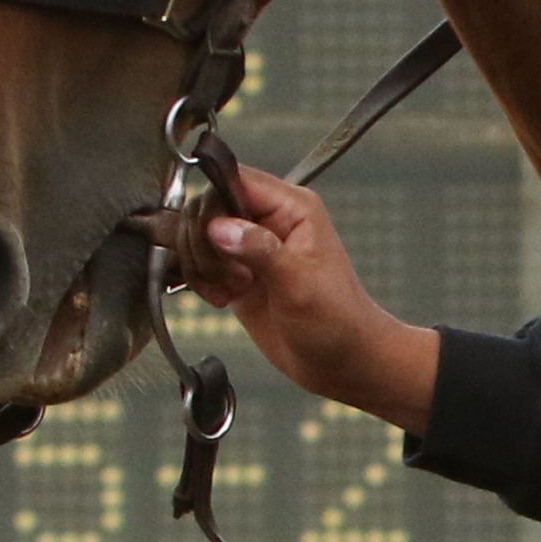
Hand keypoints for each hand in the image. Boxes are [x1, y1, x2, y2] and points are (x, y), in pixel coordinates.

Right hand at [176, 165, 439, 431]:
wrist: (344, 361)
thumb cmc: (337, 322)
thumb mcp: (300, 284)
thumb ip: (260, 251)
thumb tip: (219, 226)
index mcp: (292, 207)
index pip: (232, 180)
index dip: (212, 206)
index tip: (211, 239)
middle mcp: (268, 220)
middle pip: (206, 207)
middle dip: (204, 244)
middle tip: (232, 275)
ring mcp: (250, 247)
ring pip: (196, 236)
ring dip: (202, 266)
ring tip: (231, 290)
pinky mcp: (237, 272)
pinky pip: (198, 263)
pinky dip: (200, 281)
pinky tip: (223, 299)